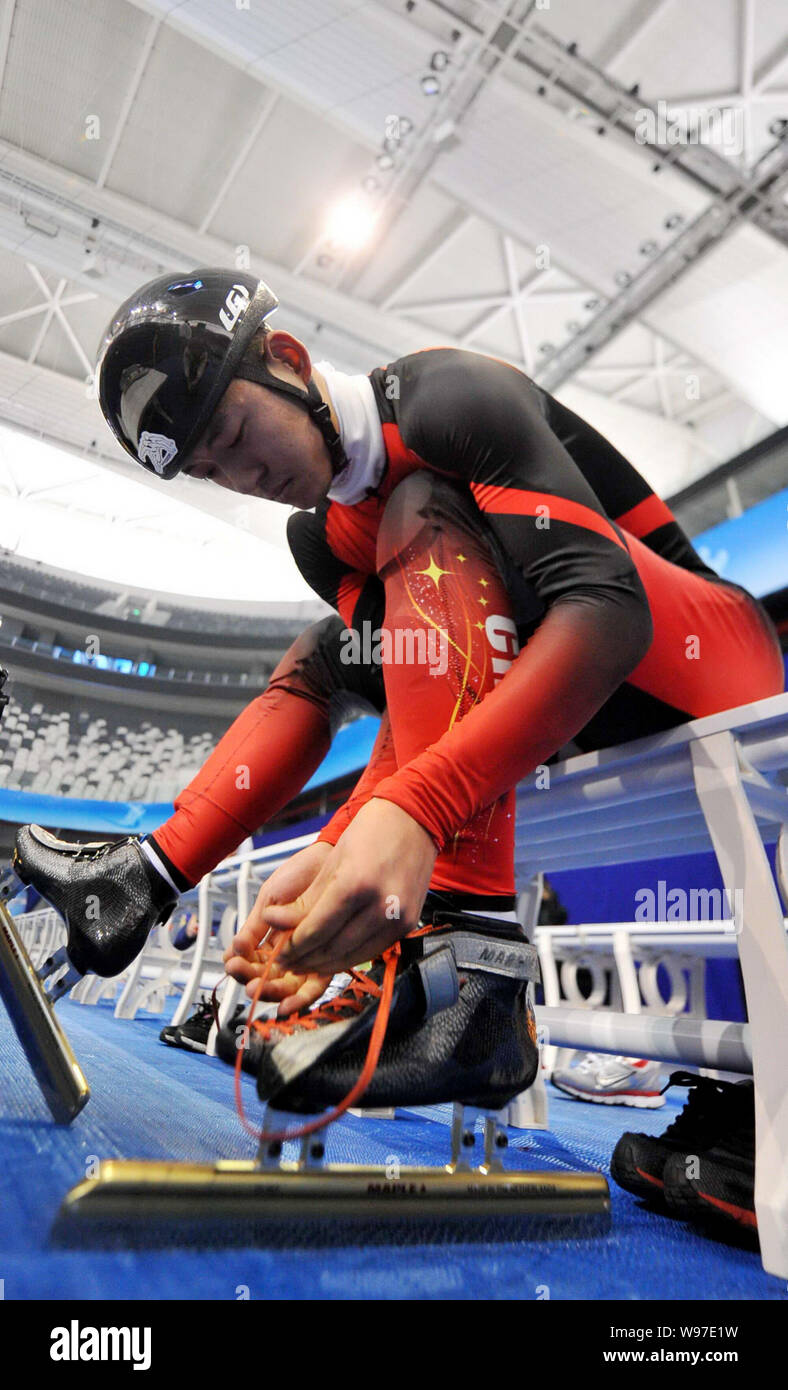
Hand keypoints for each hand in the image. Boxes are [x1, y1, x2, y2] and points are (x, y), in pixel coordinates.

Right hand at [224, 839, 333, 1014]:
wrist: (328, 859)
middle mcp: (287, 950)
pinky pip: (314, 986)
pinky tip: (286, 1005)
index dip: (240, 965)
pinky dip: (300, 999)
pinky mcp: (327, 958)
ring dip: (271, 993)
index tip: (232, 962)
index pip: (251, 962)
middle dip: (251, 980)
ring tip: (256, 989)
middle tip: (241, 975)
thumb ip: (255, 927)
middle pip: (267, 979)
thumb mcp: (269, 901)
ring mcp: (307, 955)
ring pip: (287, 987)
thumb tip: (233, 951)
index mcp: (269, 937)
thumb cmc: (299, 875)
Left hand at [263, 798, 438, 975]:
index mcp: (355, 884)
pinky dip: (348, 957)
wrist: (414, 821)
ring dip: (324, 964)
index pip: (315, 930)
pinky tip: (332, 956)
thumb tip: (274, 922)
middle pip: (332, 948)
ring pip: (352, 956)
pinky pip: (371, 951)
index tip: (278, 954)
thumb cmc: (372, 833)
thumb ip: (304, 901)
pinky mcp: (407, 925)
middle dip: (304, 960)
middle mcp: (380, 905)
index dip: (293, 948)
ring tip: (305, 963)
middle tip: (287, 963)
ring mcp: (397, 918)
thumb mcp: (330, 863)